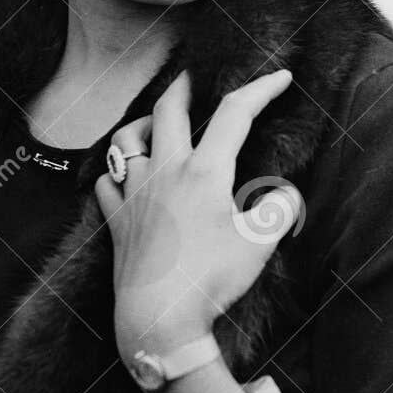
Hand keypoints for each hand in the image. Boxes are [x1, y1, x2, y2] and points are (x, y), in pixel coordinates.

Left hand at [94, 69, 302, 359]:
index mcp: (204, 172)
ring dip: (140, 124)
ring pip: (126, 140)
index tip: (279, 77)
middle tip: (193, 76)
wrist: (159, 317)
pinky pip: (107, 181)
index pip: (234, 114)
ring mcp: (134, 194)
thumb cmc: (211, 280)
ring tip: (153, 123)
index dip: (259, 89)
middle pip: (168, 111)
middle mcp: (164, 172)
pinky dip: (116, 172)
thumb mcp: (260, 245)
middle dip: (184, 86)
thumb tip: (285, 195)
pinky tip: (126, 177)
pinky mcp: (116, 219)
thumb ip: (279, 210)